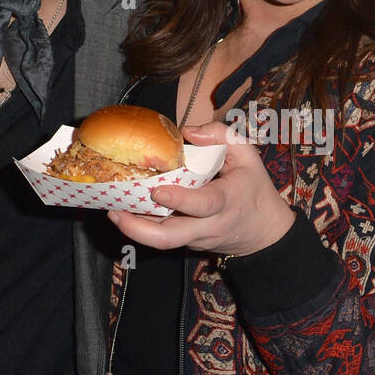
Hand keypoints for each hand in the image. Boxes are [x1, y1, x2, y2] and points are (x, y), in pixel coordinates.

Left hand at [107, 122, 295, 257]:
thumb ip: (221, 135)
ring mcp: (194, 238)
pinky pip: (161, 237)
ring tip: (111, 210)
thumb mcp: (248, 155)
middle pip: (169, 238)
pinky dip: (142, 225)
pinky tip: (124, 209)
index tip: (157, 190)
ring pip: (160, 242)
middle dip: (138, 229)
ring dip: (133, 229)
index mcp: (227, 201)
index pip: (202, 205)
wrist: (263, 232)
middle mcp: (208, 225)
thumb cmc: (254, 188)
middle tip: (115, 210)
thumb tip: (187, 132)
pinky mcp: (186, 243)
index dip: (179, 200)